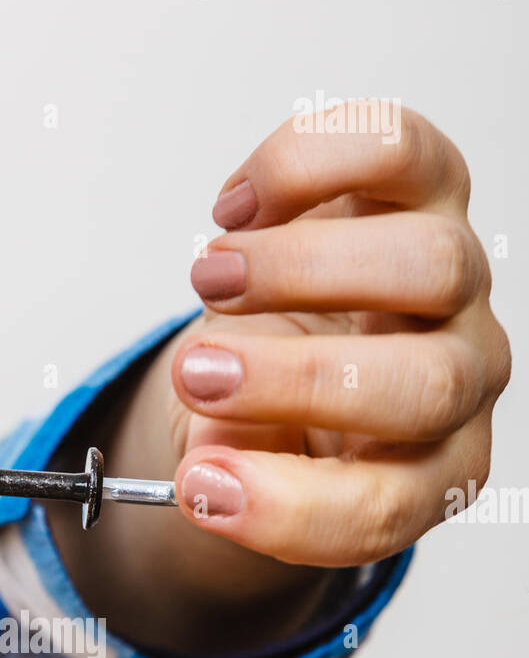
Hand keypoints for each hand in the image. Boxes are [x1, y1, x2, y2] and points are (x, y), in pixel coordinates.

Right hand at [172, 103, 510, 565]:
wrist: (299, 332)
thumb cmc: (278, 406)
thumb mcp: (242, 461)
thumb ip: (230, 474)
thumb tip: (205, 477)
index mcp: (426, 473)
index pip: (386, 509)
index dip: (289, 506)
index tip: (197, 486)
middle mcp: (460, 380)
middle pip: (427, 385)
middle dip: (298, 382)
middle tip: (197, 374)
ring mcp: (456, 281)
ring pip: (430, 262)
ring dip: (299, 269)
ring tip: (209, 280)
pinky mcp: (431, 187)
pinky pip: (399, 148)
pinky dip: (306, 166)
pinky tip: (236, 208)